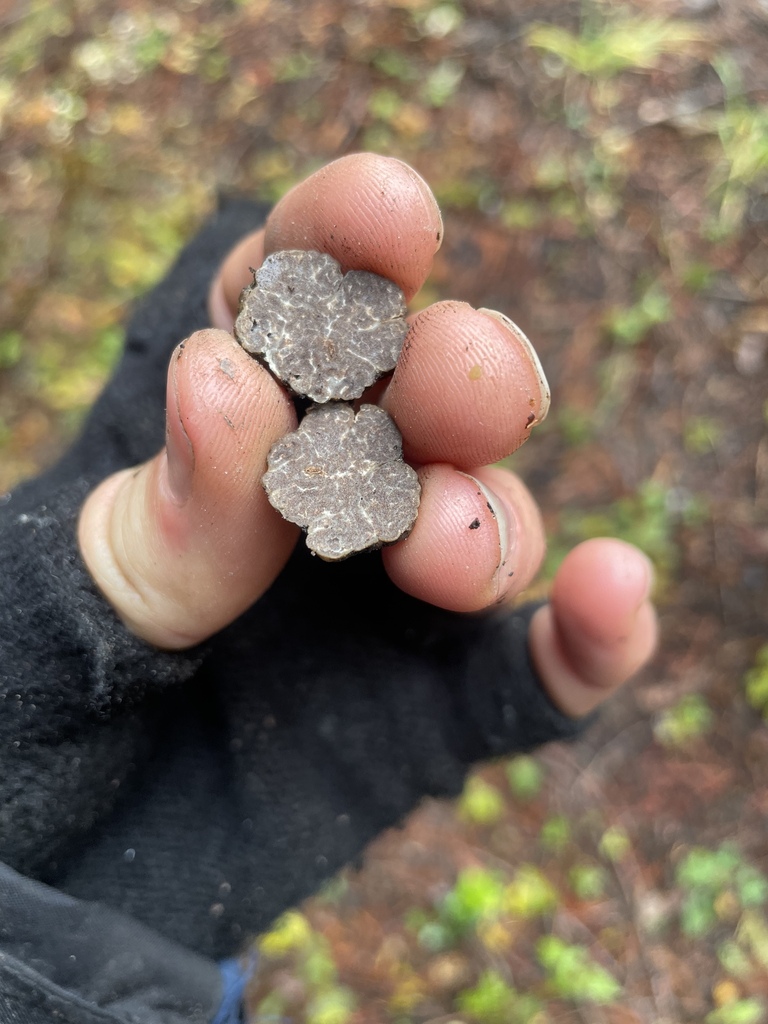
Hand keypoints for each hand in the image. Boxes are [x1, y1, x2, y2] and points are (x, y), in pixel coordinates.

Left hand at [78, 154, 656, 716]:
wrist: (55, 870)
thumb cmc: (32, 705)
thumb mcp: (65, 599)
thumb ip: (163, 510)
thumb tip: (230, 371)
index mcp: (212, 431)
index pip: (284, 298)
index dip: (340, 242)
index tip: (390, 217)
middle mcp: (319, 499)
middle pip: (418, 397)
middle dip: (453, 376)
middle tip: (469, 383)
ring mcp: (386, 606)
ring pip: (486, 526)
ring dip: (489, 523)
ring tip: (441, 555)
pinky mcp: (434, 713)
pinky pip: (538, 673)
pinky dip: (590, 637)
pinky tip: (612, 594)